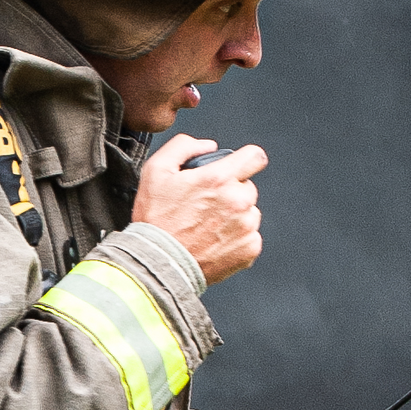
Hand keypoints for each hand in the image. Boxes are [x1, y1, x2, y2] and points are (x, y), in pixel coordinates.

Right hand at [132, 136, 266, 284]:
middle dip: (231, 191)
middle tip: (207, 205)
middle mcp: (238, 201)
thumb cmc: (155, 220)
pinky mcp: (249, 249)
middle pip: (248, 187)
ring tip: (208, 226)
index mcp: (219, 179)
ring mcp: (246, 227)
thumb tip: (208, 146)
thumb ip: (183, 146)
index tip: (238, 167)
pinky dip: (236, 239)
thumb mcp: (156, 170)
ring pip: (250, 212)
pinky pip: (250, 237)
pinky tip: (214, 242)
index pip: (255, 156)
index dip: (246, 159)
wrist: (157, 264)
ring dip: (235, 216)